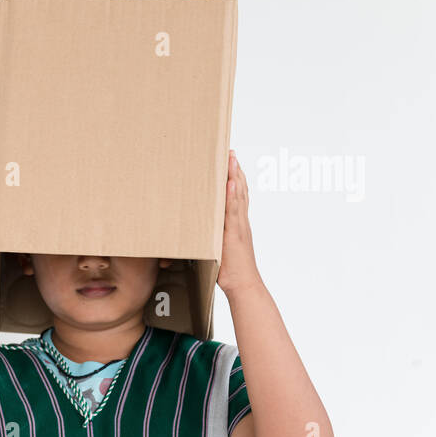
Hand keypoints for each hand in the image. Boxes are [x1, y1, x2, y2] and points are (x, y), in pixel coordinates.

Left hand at [218, 149, 261, 295]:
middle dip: (235, 170)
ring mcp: (239, 226)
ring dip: (235, 176)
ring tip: (230, 158)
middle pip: (239, 190)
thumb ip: (208, 238)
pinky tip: (230, 183)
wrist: (243, 285)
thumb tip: (192, 233)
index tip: (230, 162)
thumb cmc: (229, 271)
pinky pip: (234, 212)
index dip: (234, 178)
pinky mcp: (235, 234)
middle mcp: (240, 221)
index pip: (237, 196)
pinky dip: (233, 196)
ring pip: (238, 196)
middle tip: (230, 151)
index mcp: (237, 224)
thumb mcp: (216, 249)